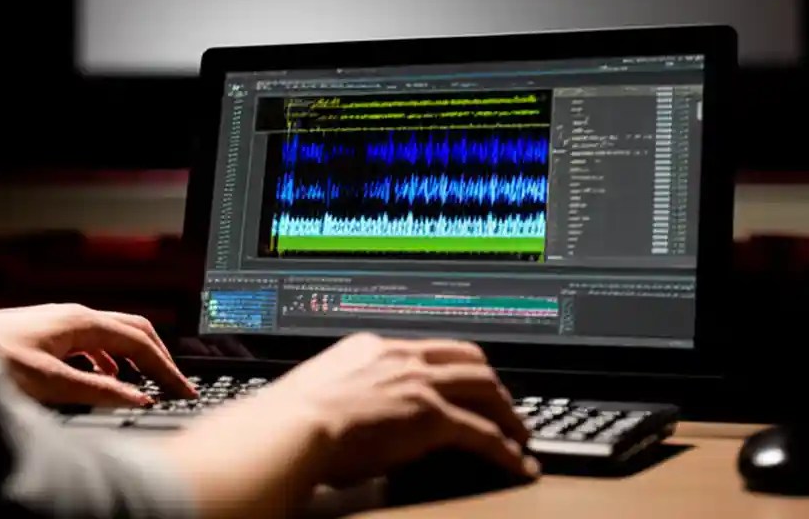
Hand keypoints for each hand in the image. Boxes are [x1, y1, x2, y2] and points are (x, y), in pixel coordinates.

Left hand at [0, 303, 194, 405]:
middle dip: (159, 357)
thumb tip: (137, 398)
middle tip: (175, 384)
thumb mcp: (48, 381)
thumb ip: (97, 391)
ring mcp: (61, 323)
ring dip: (136, 359)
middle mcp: (75, 315)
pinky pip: (94, 344)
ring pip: (114, 336)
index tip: (183, 390)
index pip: (140, 342)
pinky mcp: (48, 334)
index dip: (166, 368)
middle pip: (134, 330)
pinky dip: (112, 361)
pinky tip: (107, 379)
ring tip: (148, 384)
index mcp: (81, 321)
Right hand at [162, 333, 535, 516]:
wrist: (291, 430)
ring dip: (506, 413)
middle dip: (491, 383)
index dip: (455, 364)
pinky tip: (515, 461)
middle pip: (468, 359)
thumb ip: (348, 390)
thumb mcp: (324, 388)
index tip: (466, 378)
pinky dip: (504, 448)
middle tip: (504, 406)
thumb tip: (351, 411)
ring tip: (518, 434)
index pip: (429, 348)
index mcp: (373, 347)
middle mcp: (402, 357)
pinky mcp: (432, 417)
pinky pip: (482, 432)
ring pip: (483, 388)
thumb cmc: (290, 420)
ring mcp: (420, 384)